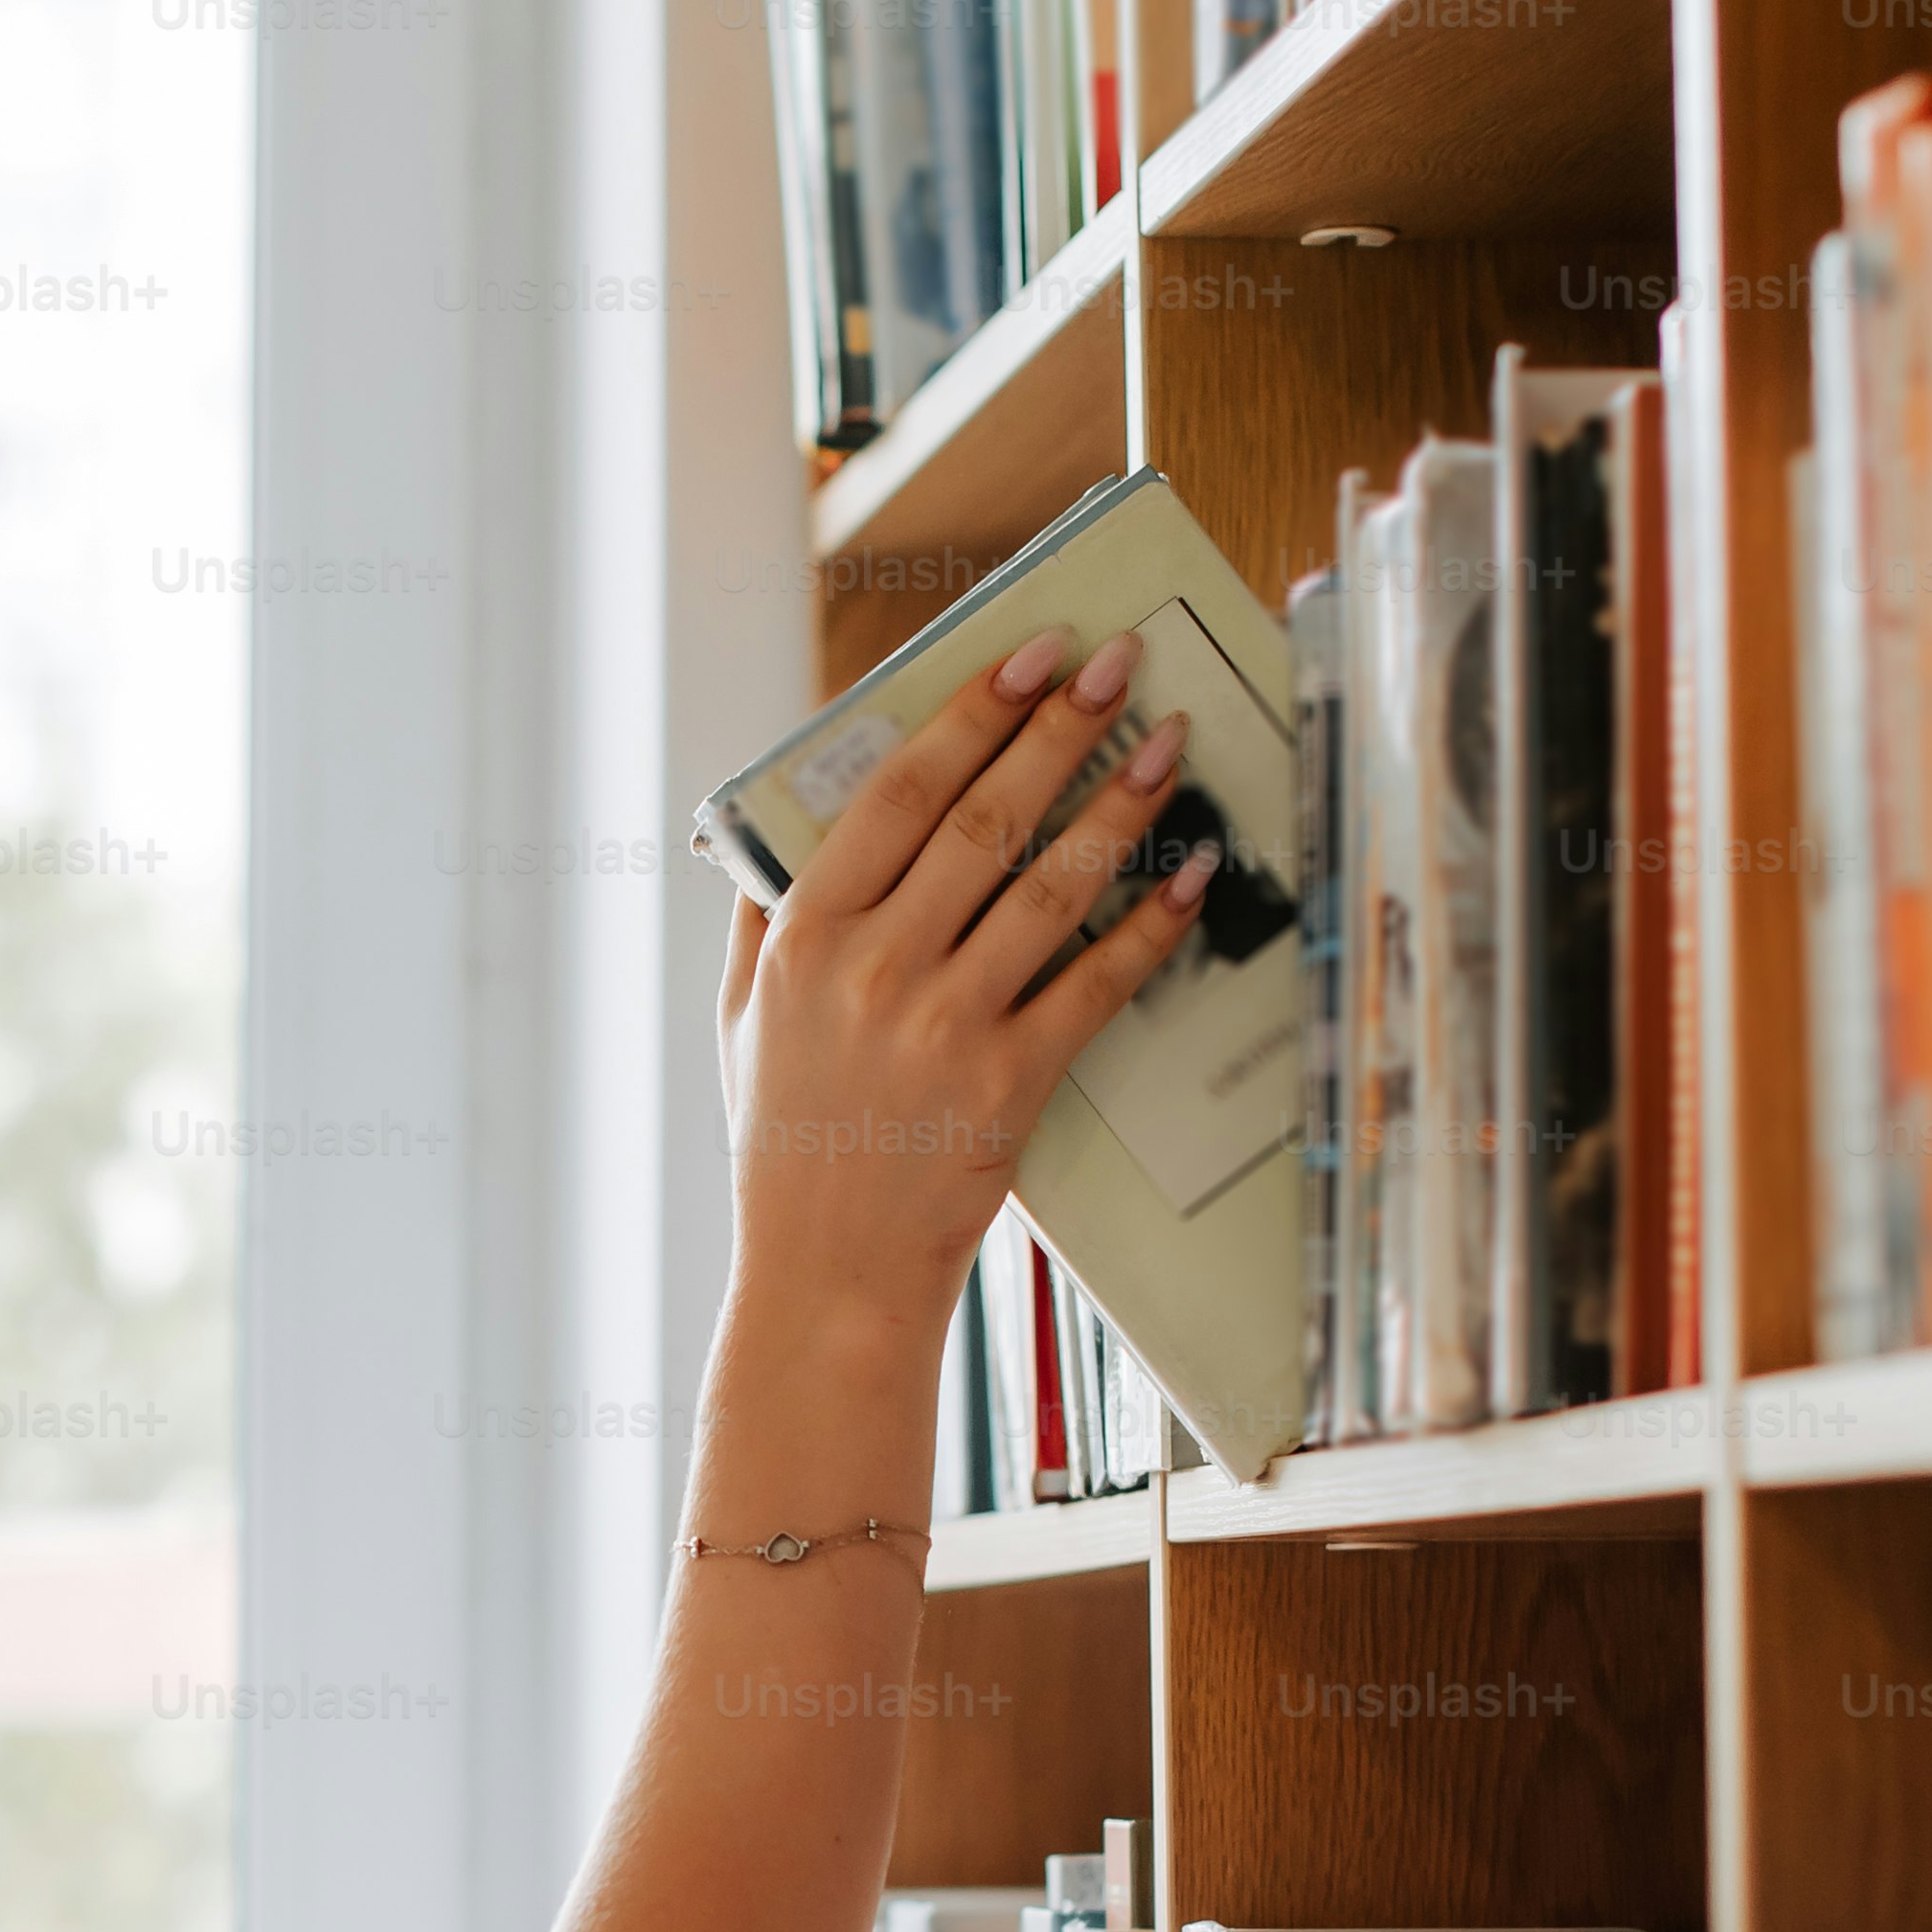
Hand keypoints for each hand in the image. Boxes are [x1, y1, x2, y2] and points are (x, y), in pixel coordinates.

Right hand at [714, 626, 1215, 1335]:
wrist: (825, 1275)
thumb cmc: (784, 1142)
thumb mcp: (739, 1019)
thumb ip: (762, 914)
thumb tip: (781, 815)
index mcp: (804, 937)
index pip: (896, 792)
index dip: (970, 714)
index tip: (1028, 655)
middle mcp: (874, 969)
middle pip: (984, 819)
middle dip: (1061, 728)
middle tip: (1121, 662)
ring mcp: (943, 1026)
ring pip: (1049, 887)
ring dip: (1121, 805)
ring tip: (1172, 742)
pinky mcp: (1009, 1083)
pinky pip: (1094, 984)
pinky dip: (1149, 925)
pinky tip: (1191, 874)